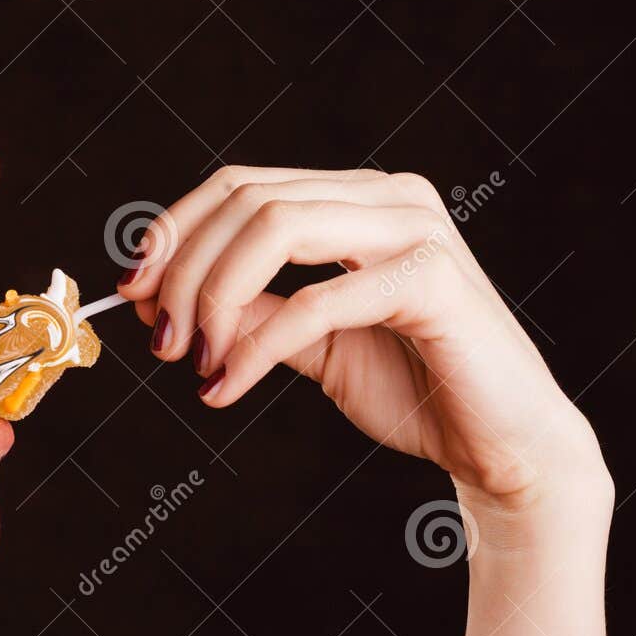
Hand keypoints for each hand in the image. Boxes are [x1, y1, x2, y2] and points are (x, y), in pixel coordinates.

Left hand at [117, 166, 608, 510]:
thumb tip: (165, 302)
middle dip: (184, 269)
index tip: (130, 292)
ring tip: (193, 360)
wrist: (505, 448)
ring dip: (214, 296)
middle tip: (161, 340)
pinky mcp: (433, 280)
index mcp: (355, 201)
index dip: (173, 232)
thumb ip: (253, 313)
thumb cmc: (416, 389)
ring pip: (276, 227)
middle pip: (247, 200)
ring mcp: (415, 230)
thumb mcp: (311, 344)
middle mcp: (386, 197)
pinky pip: (320, 298)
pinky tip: (228, 386)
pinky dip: (259, 345)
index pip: (241, 186)